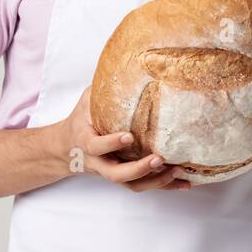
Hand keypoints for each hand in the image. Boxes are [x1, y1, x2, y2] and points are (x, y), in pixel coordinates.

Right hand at [51, 86, 192, 190]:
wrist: (67, 148)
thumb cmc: (81, 119)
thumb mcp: (86, 101)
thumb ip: (102, 90)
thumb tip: (125, 65)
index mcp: (86, 141)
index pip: (96, 146)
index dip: (111, 143)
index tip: (129, 136)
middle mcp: (99, 162)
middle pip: (116, 174)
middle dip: (138, 169)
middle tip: (159, 159)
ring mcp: (112, 171)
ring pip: (132, 185)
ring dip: (155, 181)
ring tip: (177, 171)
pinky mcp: (124, 177)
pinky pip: (143, 186)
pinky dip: (164, 186)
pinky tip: (184, 183)